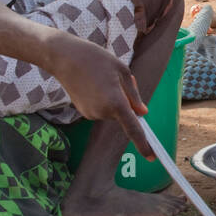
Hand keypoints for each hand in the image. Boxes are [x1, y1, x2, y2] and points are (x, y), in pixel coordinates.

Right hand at [48, 36, 153, 159]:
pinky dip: (103, 100)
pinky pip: (101, 110)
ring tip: (101, 78)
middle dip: (125, 101)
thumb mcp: (122, 71)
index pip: (133, 129)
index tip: (152, 157)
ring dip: (113, 99)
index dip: (144, 144)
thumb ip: (133, 94)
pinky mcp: (83, 112)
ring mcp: (91, 114)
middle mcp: (102, 113)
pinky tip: (93, 84)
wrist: (63, 57)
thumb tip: (142, 113)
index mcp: (116, 103)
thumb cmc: (95, 59)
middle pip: (123, 114)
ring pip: (112, 112)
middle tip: (115, 79)